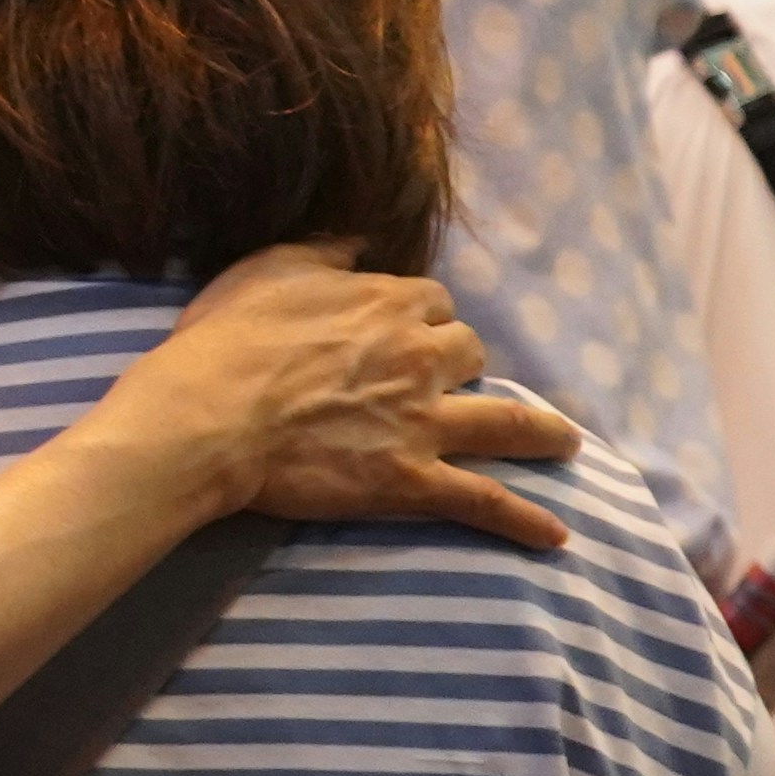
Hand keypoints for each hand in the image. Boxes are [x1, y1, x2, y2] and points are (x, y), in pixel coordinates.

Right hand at [69, 245, 579, 552]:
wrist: (209, 417)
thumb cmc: (227, 340)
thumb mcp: (269, 267)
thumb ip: (325, 250)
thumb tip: (360, 239)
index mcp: (388, 301)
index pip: (433, 301)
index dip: (421, 317)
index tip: (405, 331)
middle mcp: (420, 356)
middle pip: (470, 351)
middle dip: (464, 364)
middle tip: (448, 384)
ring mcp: (423, 421)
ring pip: (508, 421)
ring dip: (543, 433)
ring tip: (565, 443)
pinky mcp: (411, 479)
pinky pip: (483, 500)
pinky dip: (522, 520)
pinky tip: (553, 537)